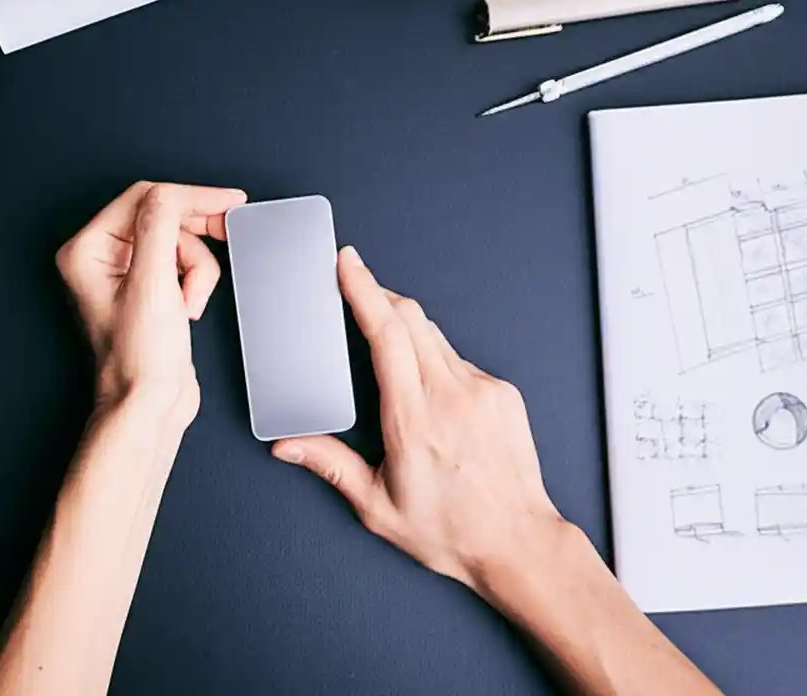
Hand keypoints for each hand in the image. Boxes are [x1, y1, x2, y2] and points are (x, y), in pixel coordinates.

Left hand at [56, 182, 245, 430]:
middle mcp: (101, 258)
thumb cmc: (139, 359)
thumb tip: (172, 194)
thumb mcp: (152, 283)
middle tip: (228, 229)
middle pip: (163, 217)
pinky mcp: (148, 291)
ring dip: (196, 270)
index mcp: (88, 250)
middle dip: (194, 238)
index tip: (227, 201)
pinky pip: (183, 266)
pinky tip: (188, 308)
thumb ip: (159, 228)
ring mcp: (125, 275)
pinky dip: (195, 282)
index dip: (190, 197)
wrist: (149, 406)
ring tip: (190, 302)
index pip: (145, 198)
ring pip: (179, 243)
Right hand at [272, 246, 567, 590]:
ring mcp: (483, 391)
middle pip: (412, 319)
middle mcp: (452, 396)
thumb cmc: (451, 531)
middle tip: (353, 283)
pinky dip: (434, 359)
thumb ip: (331, 466)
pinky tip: (424, 384)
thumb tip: (287, 446)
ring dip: (406, 327)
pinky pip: (460, 360)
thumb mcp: (378, 506)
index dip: (364, 291)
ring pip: (436, 337)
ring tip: (381, 336)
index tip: (347, 263)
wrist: (519, 544)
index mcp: (414, 421)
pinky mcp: (504, 395)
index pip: (386, 336)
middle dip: (379, 294)